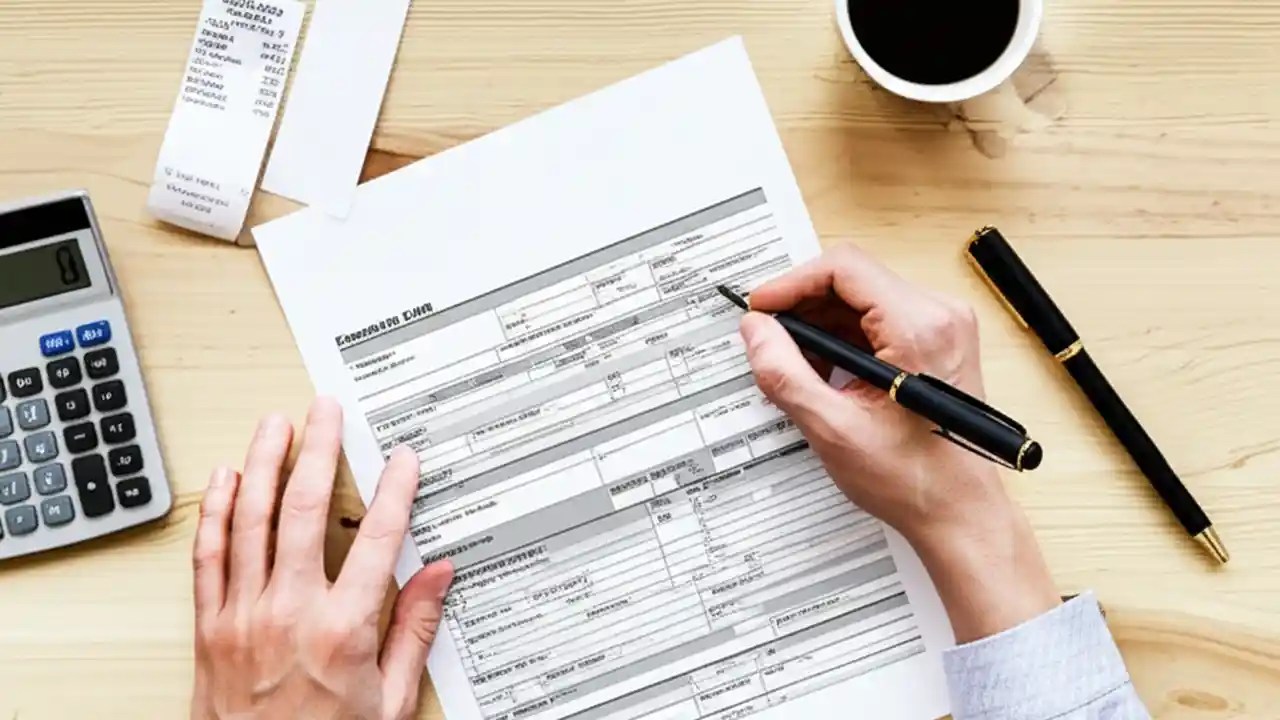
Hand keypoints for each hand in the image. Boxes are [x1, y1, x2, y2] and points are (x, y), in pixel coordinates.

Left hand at [191, 398, 453, 719]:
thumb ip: (415, 630)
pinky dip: (217, 512)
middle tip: (327, 412)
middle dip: (319, 450)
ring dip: (264, 465)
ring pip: (252, 521)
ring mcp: (243, 616)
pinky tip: (226, 481)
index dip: (394, 490)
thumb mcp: (389, 700)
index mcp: (343, 630)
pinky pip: (209, 556)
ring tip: (275, 425)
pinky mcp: (209, 628)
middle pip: (306, 511)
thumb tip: (440, 576)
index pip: (378, 539)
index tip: (402, 460)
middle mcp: (290, 612)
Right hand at [739, 244, 1058, 641]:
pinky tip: (825, 373)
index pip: (844, 268)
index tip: (762, 308)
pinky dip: (844, 339)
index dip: (792, 283)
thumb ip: (785, 374)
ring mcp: (943, 327)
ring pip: (863, 299)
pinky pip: (879, 320)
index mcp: (919, 329)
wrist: (961, 511)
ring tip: (798, 366)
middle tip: (771, 341)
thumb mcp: (833, 429)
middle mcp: (939, 316)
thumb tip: (756, 331)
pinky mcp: (939, 342)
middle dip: (804, 307)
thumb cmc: (916, 480)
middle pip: (853, 280)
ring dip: (822, 325)